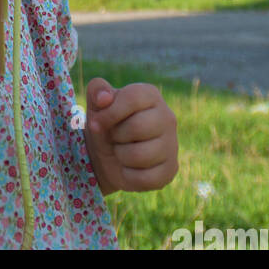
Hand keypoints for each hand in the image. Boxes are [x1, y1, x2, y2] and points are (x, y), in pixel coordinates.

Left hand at [83, 77, 177, 195]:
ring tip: (122, 150)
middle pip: (137, 127)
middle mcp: (167, 117)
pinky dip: (129, 175)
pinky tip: (129, 167)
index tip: (96, 122)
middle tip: (114, 136)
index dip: (109, 112)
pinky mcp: (171, 170)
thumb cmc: (105, 123)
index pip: (132, 98)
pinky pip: (145, 178)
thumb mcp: (96, 103)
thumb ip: (96, 90)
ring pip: (140, 155)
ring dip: (121, 155)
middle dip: (116, 135)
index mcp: (151, 95)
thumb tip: (104, 98)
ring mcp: (172, 145)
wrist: (108, 155)